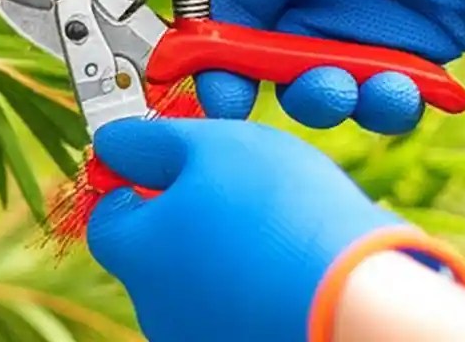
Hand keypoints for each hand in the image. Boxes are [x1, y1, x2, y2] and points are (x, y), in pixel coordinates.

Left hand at [86, 118, 464, 341]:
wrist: (357, 297)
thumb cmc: (281, 213)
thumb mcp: (210, 146)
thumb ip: (150, 141)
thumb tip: (111, 142)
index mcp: (136, 253)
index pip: (107, 217)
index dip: (133, 184)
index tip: (167, 164)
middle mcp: (154, 306)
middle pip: (155, 251)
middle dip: (187, 218)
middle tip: (238, 191)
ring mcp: (197, 336)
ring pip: (199, 282)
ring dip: (225, 254)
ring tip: (279, 231)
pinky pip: (237, 309)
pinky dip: (257, 287)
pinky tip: (295, 269)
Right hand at [195, 0, 464, 132]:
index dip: (195, 30)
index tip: (185, 60)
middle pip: (247, 54)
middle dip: (237, 84)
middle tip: (235, 103)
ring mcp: (352, 30)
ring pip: (307, 86)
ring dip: (315, 98)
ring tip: (347, 86)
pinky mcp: (402, 60)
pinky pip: (375, 99)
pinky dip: (380, 106)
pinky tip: (400, 89)